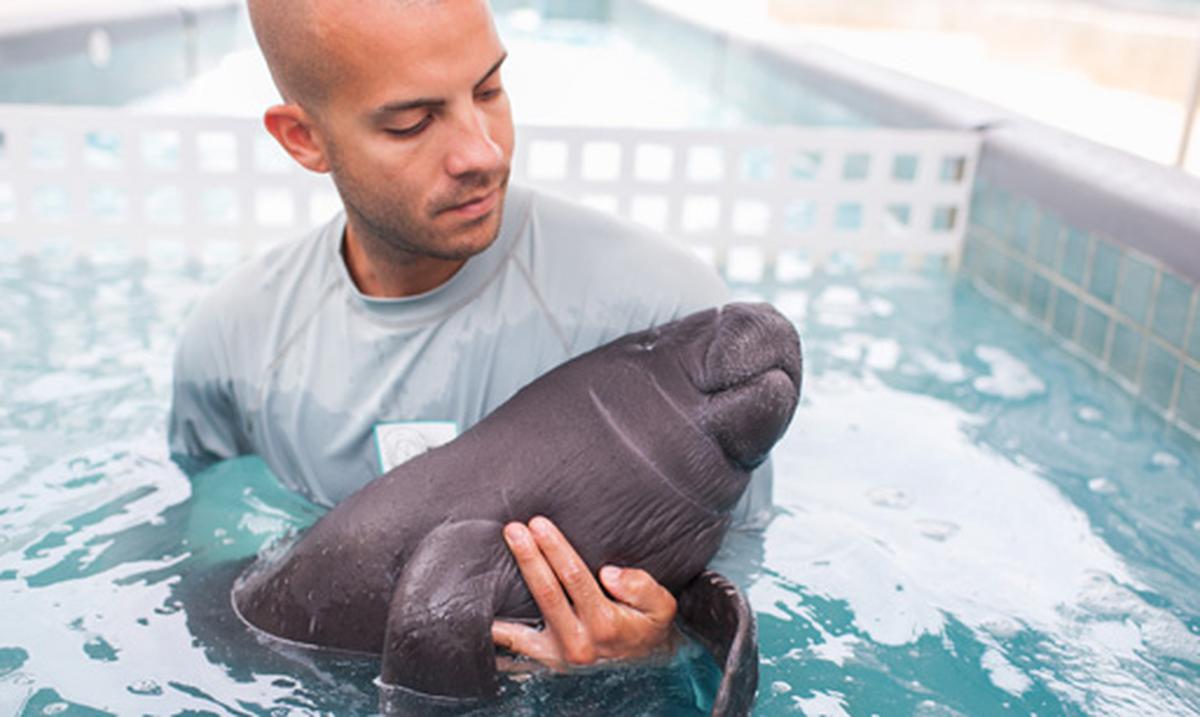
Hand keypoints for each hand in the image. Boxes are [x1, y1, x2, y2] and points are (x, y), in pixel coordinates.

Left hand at [492, 515, 677, 670]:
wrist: (645, 664)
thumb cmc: (648, 626)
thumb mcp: (661, 606)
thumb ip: (641, 586)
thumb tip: (609, 572)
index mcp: (605, 624)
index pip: (575, 578)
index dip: (555, 549)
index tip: (539, 524)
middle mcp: (578, 643)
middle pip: (545, 593)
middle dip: (528, 557)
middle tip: (512, 530)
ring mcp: (557, 657)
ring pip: (520, 626)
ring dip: (501, 597)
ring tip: (481, 571)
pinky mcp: (545, 663)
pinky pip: (513, 650)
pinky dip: (495, 634)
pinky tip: (477, 615)